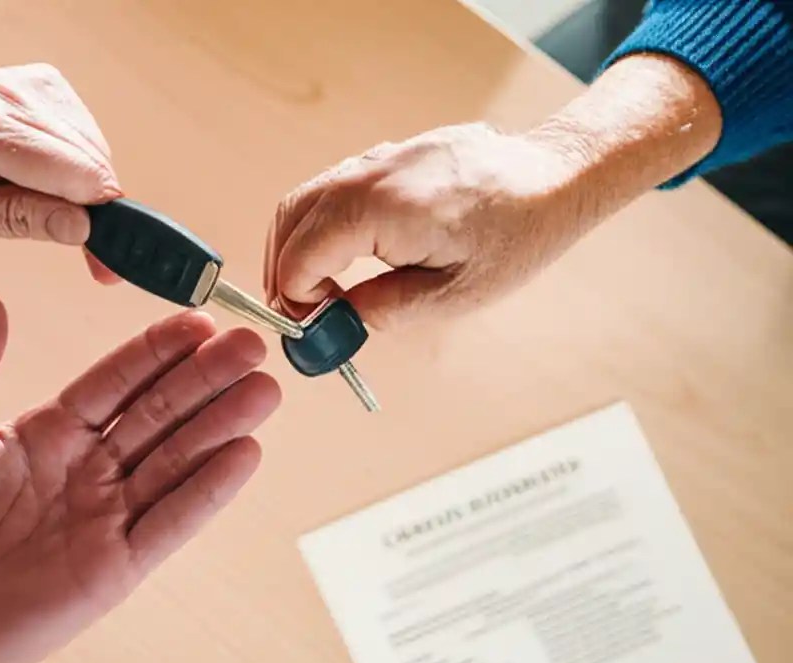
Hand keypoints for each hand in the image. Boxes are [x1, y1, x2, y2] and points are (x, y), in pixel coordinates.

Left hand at [0, 64, 121, 281]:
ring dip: (83, 189)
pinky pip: (82, 132)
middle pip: (93, 163)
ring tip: (40, 208)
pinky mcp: (38, 80)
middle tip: (88, 258)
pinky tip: (38, 177)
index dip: (105, 223)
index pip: (78, 173)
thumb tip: (84, 230)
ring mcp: (28, 80)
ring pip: (95, 148)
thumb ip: (19, 218)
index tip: (108, 265)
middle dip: (98, 214)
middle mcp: (10, 94)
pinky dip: (73, 164)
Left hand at [0, 296, 280, 662]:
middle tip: (251, 343)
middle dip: (205, 379)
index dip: (156, 351)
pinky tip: (245, 455)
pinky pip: (170, 523)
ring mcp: (107, 516)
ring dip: (220, 426)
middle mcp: (88, 468)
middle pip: (158, 414)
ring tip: (265, 390)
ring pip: (174, 462)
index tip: (197, 320)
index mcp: (48, 432)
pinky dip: (208, 491)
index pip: (115, 381)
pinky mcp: (116, 567)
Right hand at [264, 122, 587, 328]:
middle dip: (283, 273)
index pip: (299, 259)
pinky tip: (341, 256)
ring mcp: (374, 158)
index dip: (296, 302)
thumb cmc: (516, 235)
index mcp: (378, 210)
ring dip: (296, 246)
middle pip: (288, 222)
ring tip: (315, 290)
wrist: (554, 176)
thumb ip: (384, 311)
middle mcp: (367, 174)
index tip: (316, 331)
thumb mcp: (453, 296)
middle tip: (301, 315)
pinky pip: (330, 187)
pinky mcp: (385, 155)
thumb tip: (335, 323)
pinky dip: (318, 224)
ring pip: (303, 200)